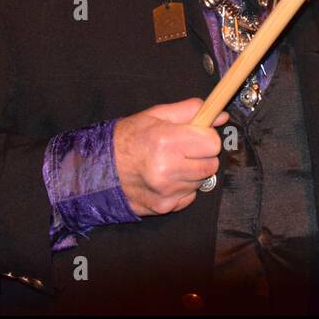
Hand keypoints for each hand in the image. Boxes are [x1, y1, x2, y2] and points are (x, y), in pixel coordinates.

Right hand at [113, 98, 229, 216]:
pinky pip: (189, 196)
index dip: (206, 136)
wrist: (99, 169)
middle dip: (201, 155)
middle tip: (183, 149)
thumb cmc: (126, 139)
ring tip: (171, 163)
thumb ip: (190, 111)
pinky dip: (182, 188)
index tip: (196, 134)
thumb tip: (219, 115)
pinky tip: (166, 179)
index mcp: (167, 141)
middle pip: (211, 164)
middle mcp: (167, 169)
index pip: (212, 143)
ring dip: (192, 172)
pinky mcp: (164, 207)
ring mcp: (166, 191)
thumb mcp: (156, 115)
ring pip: (201, 181)